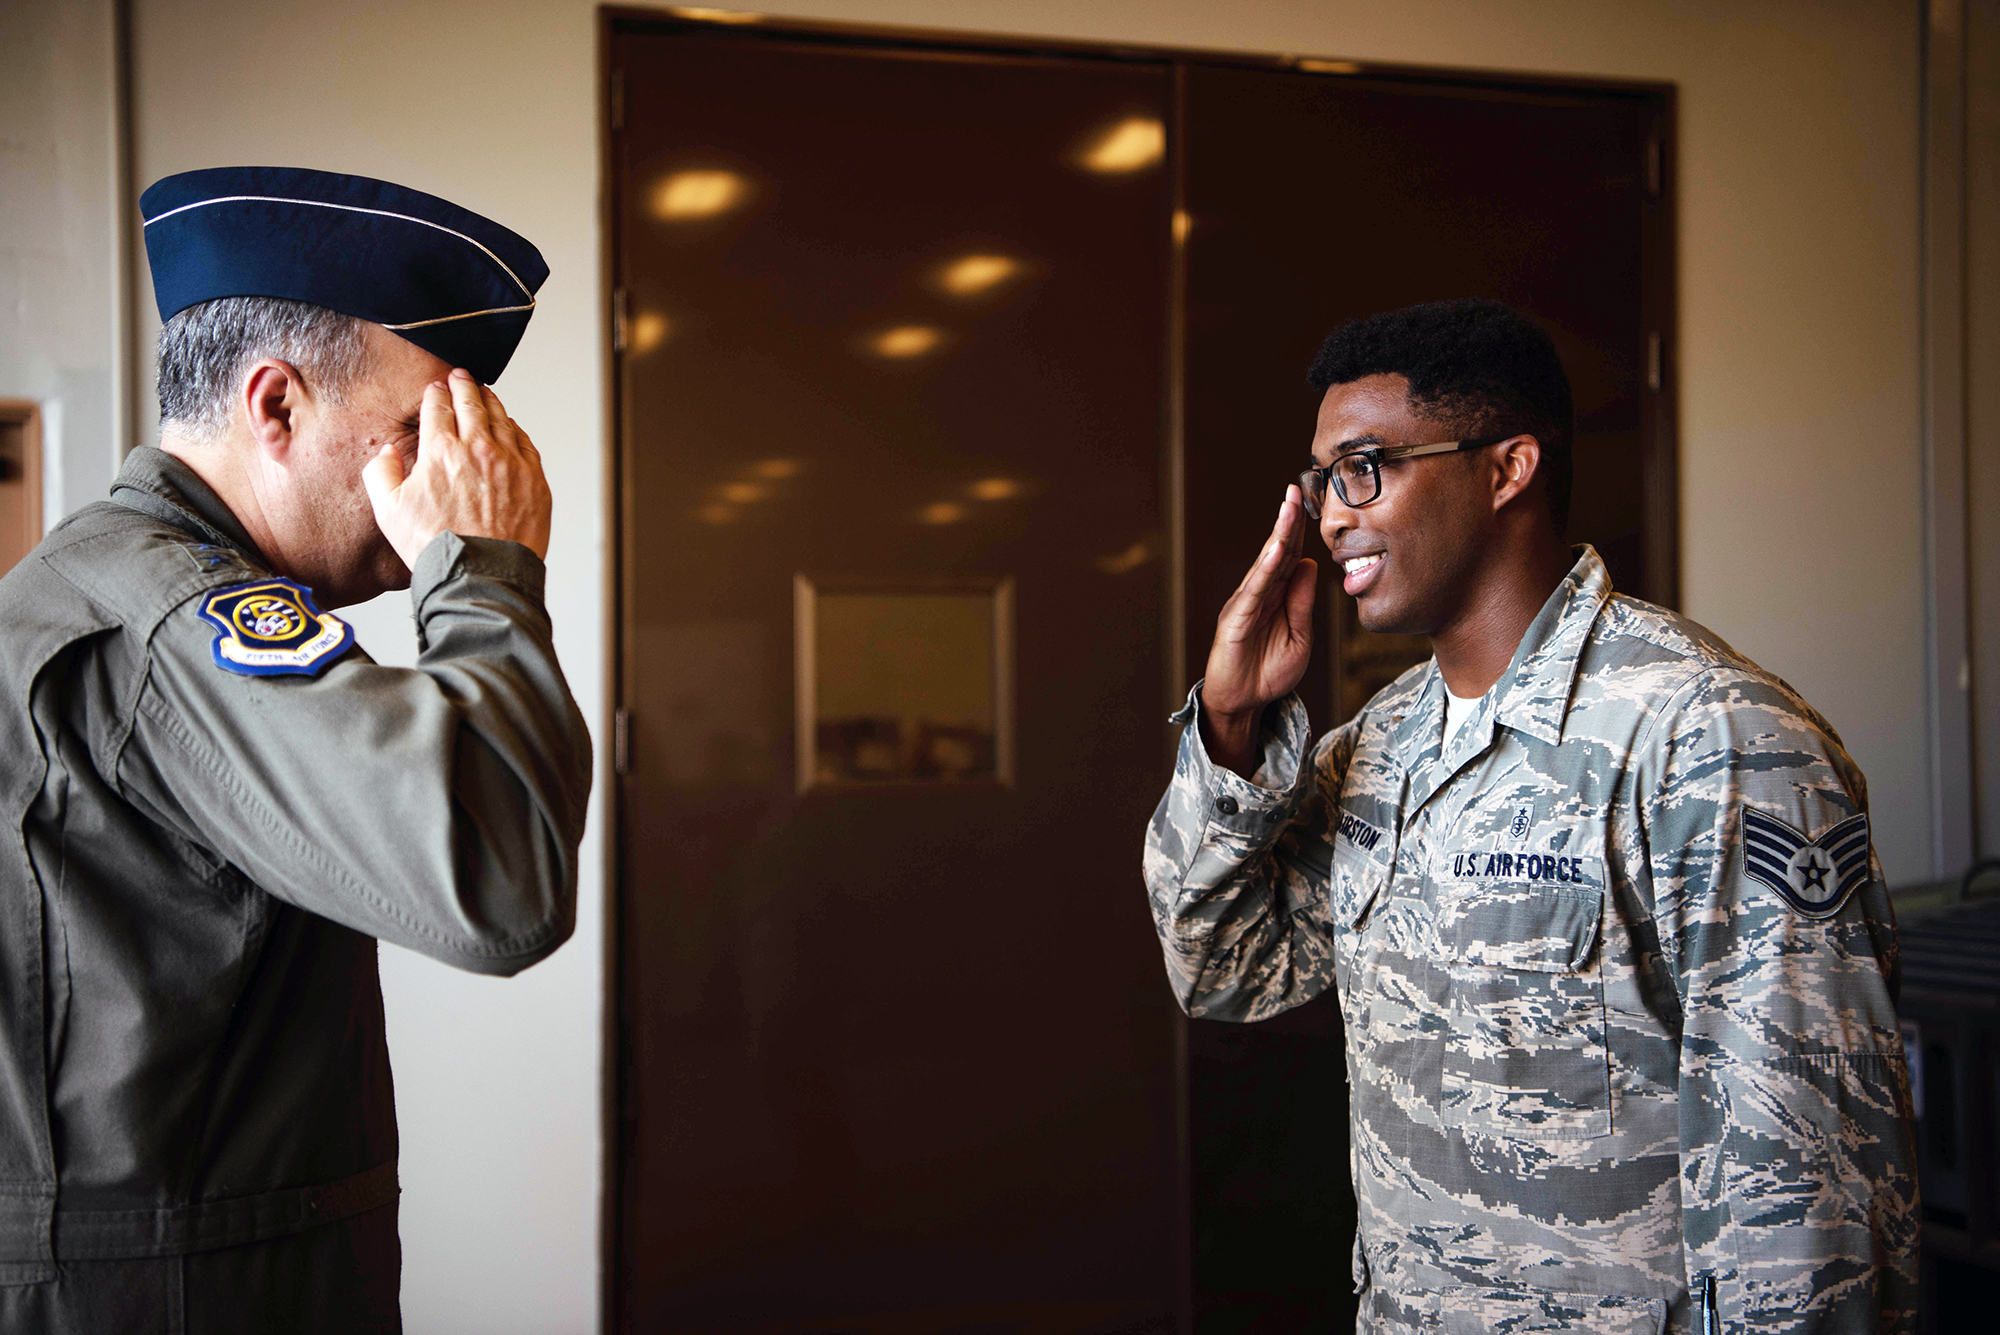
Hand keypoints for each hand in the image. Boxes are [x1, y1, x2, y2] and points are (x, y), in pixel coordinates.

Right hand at [364, 369, 551, 567]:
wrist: (480, 574)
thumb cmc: (435, 547)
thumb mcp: (389, 511)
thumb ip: (381, 474)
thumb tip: (387, 453)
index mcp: (441, 451)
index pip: (438, 407)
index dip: (436, 393)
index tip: (436, 388)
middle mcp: (478, 449)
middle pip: (472, 403)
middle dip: (464, 385)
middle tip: (461, 376)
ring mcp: (510, 462)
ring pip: (501, 418)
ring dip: (491, 402)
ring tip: (485, 393)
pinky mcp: (534, 479)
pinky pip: (525, 443)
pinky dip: (515, 429)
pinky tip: (510, 427)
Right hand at [1200, 484, 1317, 775]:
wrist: (1241, 703)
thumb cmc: (1267, 673)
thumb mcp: (1299, 639)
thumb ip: (1302, 604)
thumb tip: (1309, 564)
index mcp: (1276, 596)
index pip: (1290, 557)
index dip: (1299, 531)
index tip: (1310, 503)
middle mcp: (1259, 594)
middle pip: (1276, 552)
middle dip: (1287, 521)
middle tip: (1296, 490)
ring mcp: (1245, 604)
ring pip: (1265, 565)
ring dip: (1277, 536)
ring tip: (1288, 509)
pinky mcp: (1236, 620)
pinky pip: (1253, 591)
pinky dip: (1264, 570)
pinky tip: (1274, 551)